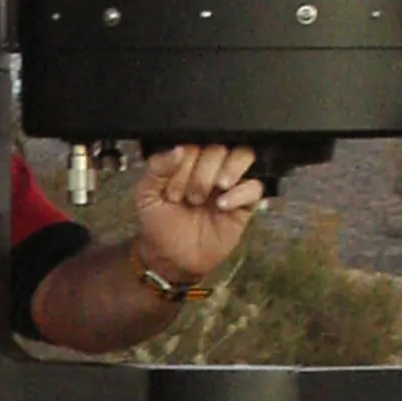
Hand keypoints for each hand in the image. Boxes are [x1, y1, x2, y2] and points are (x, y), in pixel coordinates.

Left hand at [132, 144, 263, 282]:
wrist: (171, 257)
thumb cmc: (159, 222)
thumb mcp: (146, 194)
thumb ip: (157, 168)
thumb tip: (178, 149)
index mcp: (186, 161)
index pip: (194, 143)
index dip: (184, 163)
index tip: (172, 190)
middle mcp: (209, 168)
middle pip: (219, 147)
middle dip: (202, 172)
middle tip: (190, 197)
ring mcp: (228, 184)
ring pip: (243, 156)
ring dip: (229, 169)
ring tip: (216, 187)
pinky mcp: (244, 204)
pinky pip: (255, 187)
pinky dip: (240, 193)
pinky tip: (222, 205)